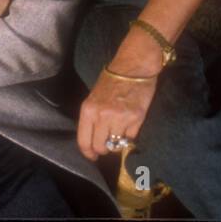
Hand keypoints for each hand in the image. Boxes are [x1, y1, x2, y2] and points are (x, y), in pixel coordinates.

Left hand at [76, 33, 163, 160]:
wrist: (134, 65)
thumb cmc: (113, 79)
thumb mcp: (94, 97)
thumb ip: (92, 117)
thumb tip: (95, 139)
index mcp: (88, 110)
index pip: (84, 141)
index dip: (88, 153)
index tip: (93, 157)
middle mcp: (102, 116)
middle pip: (100, 146)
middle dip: (104, 148)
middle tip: (109, 144)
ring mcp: (120, 118)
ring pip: (116, 144)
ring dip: (118, 142)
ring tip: (120, 131)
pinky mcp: (136, 118)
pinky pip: (131, 137)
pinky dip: (130, 135)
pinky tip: (130, 124)